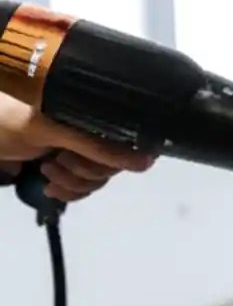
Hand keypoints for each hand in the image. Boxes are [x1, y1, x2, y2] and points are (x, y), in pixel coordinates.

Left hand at [0, 92, 153, 200]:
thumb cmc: (11, 125)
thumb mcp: (55, 132)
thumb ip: (98, 146)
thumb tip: (147, 161)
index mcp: (95, 112)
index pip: (128, 141)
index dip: (117, 159)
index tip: (93, 161)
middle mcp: (93, 128)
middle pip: (114, 164)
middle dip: (85, 172)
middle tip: (59, 161)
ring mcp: (81, 148)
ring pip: (99, 179)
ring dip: (72, 183)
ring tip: (46, 171)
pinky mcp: (69, 167)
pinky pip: (85, 188)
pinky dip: (68, 192)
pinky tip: (48, 186)